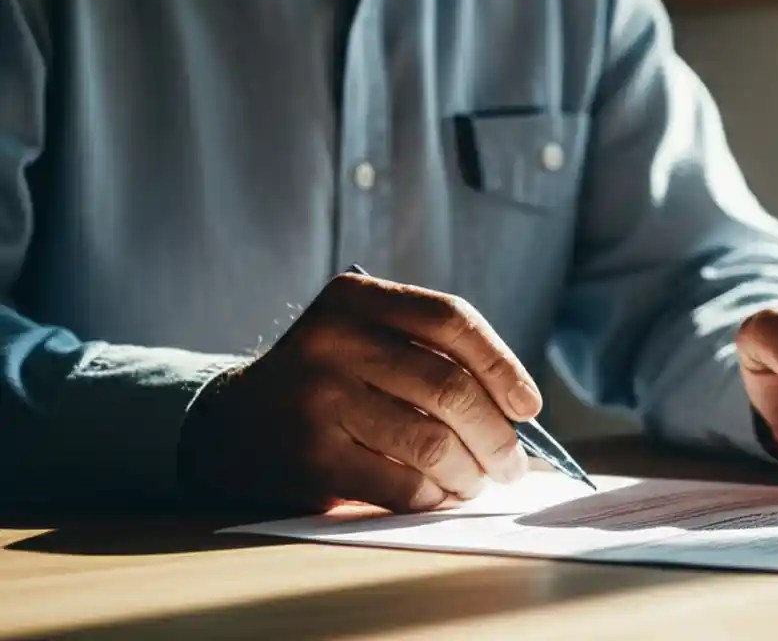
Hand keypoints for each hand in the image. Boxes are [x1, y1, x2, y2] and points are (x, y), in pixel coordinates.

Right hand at [179, 272, 539, 512]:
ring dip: (469, 472)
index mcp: (355, 298)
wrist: (231, 424)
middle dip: (495, 434)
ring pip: (431, 441)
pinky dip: (433, 496)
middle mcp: (333, 339)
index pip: (451, 319)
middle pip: (449, 387)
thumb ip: (429, 354)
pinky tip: (437, 495)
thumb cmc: (326, 382)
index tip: (528, 406)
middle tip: (510, 464)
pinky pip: (400, 484)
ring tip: (476, 481)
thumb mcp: (363, 338)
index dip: (502, 364)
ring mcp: (318, 398)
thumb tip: (518, 410)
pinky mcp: (310, 457)